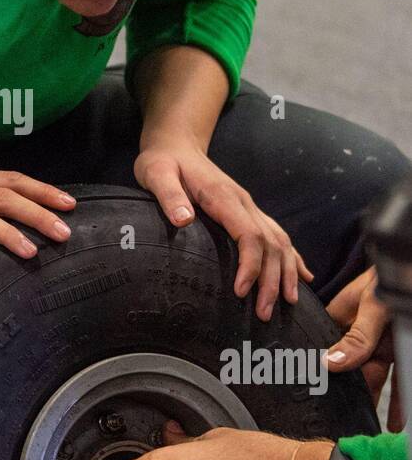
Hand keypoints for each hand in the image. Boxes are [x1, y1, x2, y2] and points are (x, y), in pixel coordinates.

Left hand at [133, 143, 312, 320]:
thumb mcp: (156, 174)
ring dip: (286, 274)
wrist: (176, 144)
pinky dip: (293, 258)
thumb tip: (184, 220)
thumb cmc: (163, 162)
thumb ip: (168, 195)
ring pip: (280, 242)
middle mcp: (244, 203)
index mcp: (224, 197)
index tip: (241, 292)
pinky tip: (304, 277)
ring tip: (287, 305)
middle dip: (272, 281)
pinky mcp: (248, 212)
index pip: (249, 235)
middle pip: (270, 244)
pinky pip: (277, 236)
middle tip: (264, 314)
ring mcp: (250, 207)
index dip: (250, 265)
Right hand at [325, 267, 402, 429]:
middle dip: (349, 393)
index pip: (324, 347)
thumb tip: (329, 363)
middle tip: (343, 420)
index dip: (320, 371)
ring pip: (374, 377)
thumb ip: (356, 336)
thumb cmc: (398, 277)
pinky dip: (397, 400)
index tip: (316, 396)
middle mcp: (360, 332)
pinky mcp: (399, 350)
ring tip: (367, 427)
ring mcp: (381, 343)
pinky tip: (395, 421)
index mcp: (342, 316)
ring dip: (373, 400)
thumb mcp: (375, 306)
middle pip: (350, 369)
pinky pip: (397, 378)